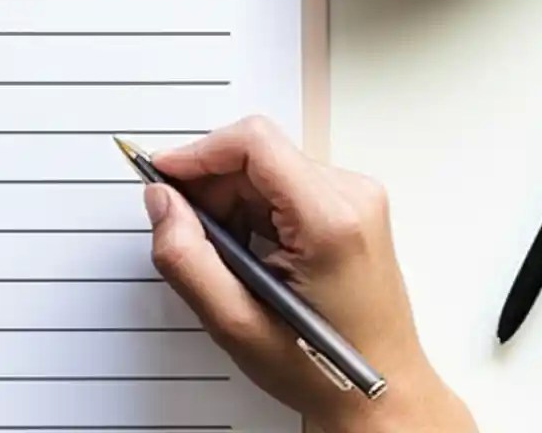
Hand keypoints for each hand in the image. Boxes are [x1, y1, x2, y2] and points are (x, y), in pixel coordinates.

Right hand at [144, 117, 476, 432]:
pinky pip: (283, 186)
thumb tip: (161, 201)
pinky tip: (249, 256)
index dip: (198, 153)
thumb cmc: (325, 371)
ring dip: (230, 203)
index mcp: (330, 220)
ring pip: (266, 169)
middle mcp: (353, 197)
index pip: (254, 143)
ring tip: (226, 260)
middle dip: (210, 187)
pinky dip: (252, 212)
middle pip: (257, 155)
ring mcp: (356, 200)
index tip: (163, 175)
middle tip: (189, 235)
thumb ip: (186, 257)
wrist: (380, 399)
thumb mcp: (235, 322)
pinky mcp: (351, 209)